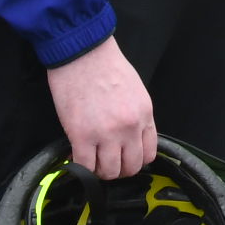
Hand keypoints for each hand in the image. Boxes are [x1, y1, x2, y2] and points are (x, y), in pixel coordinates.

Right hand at [45, 37, 155, 178]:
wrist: (83, 53)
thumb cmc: (107, 66)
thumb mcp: (136, 91)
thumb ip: (136, 117)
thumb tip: (130, 139)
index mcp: (144, 115)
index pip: (148, 154)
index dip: (134, 161)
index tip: (123, 158)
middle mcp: (129, 128)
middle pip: (129, 167)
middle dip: (118, 169)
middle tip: (105, 161)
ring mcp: (106, 134)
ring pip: (108, 172)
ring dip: (98, 170)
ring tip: (90, 159)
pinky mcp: (81, 136)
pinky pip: (84, 166)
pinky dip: (80, 167)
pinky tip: (76, 156)